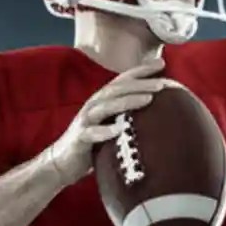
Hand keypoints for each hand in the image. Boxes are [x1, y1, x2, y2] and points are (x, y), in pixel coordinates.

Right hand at [44, 59, 179, 184]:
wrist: (63, 162)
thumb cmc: (92, 143)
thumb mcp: (110, 125)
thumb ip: (127, 115)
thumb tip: (155, 110)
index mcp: (103, 100)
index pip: (123, 80)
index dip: (141, 70)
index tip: (161, 63)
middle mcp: (94, 105)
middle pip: (118, 89)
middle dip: (140, 84)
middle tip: (162, 84)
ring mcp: (86, 121)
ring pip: (107, 106)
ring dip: (128, 101)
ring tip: (148, 99)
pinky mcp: (80, 138)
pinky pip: (92, 133)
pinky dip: (106, 131)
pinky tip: (120, 129)